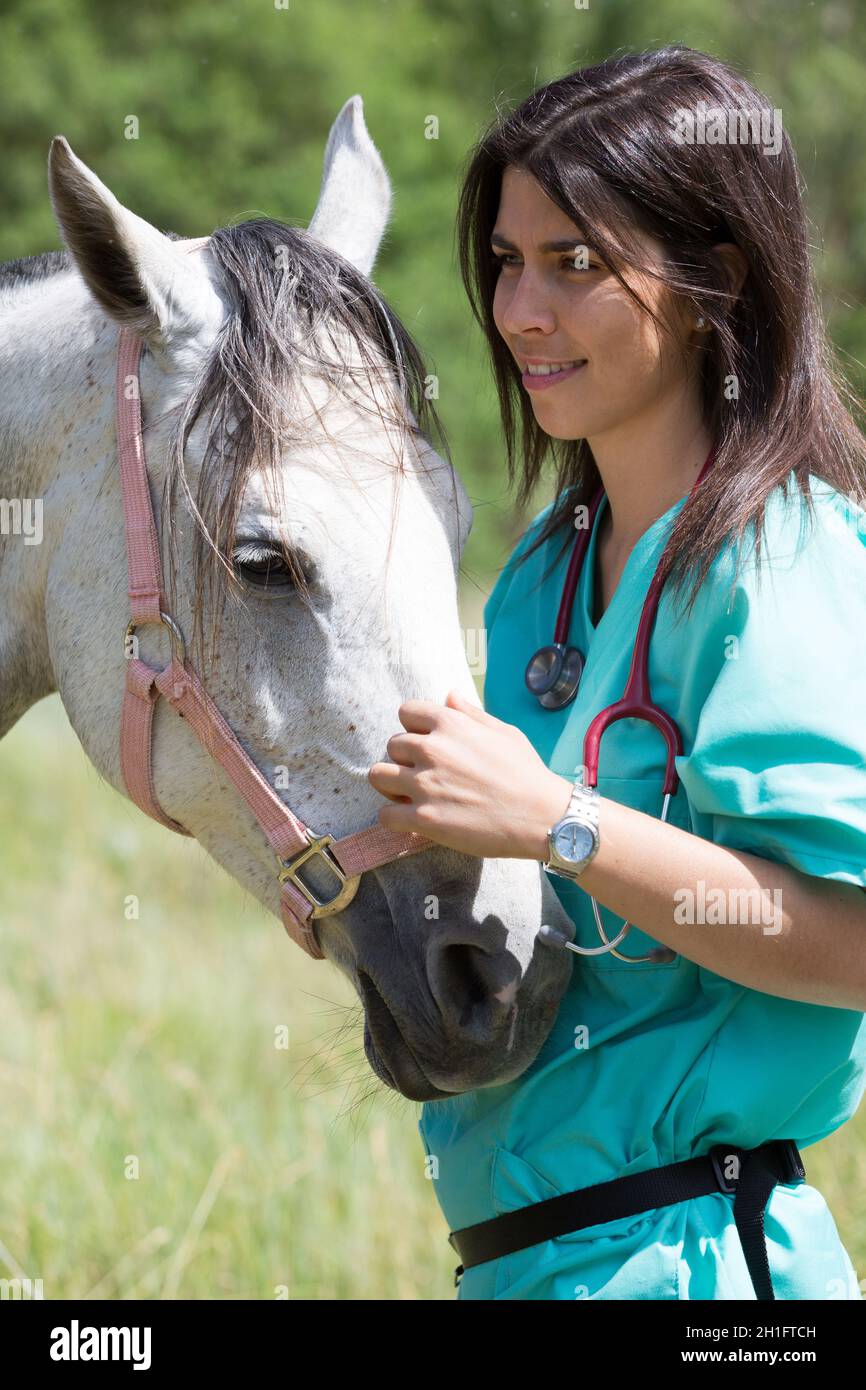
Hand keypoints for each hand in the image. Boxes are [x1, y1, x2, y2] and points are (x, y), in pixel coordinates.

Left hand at [367, 688, 572, 858]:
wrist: (541, 816)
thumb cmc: (526, 773)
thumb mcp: (503, 732)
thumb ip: (471, 714)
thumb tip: (449, 696)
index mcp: (450, 724)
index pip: (406, 711)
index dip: (415, 727)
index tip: (427, 743)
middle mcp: (432, 749)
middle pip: (392, 744)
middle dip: (405, 758)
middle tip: (423, 774)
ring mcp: (424, 784)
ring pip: (378, 775)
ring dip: (390, 785)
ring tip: (408, 795)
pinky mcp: (423, 818)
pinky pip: (385, 815)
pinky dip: (394, 819)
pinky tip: (412, 820)